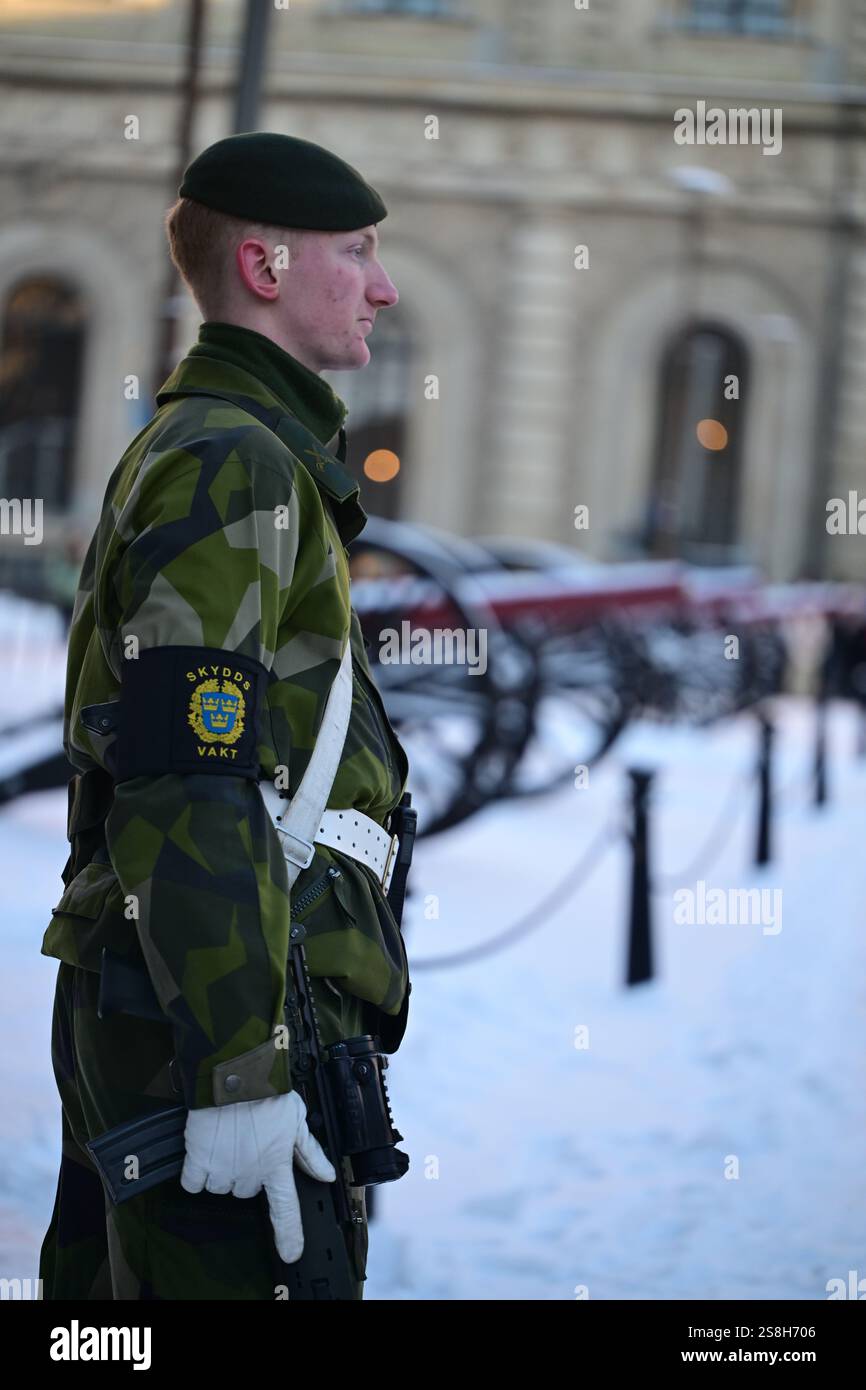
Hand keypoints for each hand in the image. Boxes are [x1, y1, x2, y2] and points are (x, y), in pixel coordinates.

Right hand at [180, 1089, 336, 1262]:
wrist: (233, 1074)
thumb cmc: (267, 1092)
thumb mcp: (296, 1118)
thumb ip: (310, 1152)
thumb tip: (326, 1174)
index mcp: (277, 1163)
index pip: (286, 1208)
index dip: (289, 1234)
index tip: (290, 1253)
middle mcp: (250, 1173)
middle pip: (246, 1190)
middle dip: (246, 1172)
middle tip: (247, 1144)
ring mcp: (223, 1170)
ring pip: (220, 1186)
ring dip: (221, 1170)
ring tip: (227, 1142)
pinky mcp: (197, 1161)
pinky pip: (193, 1182)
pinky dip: (195, 1171)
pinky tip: (205, 1149)